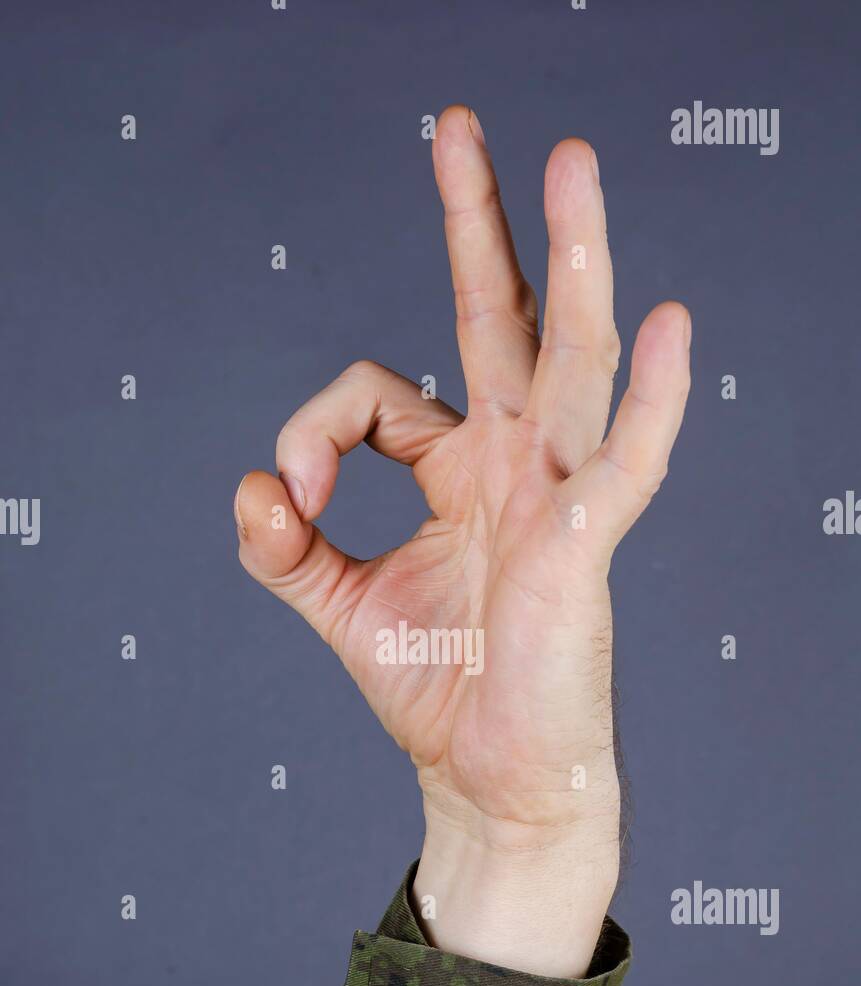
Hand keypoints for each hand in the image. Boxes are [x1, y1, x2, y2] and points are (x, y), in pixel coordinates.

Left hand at [234, 106, 690, 976]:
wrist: (490, 781)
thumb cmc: (439, 692)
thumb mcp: (339, 606)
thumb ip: (285, 546)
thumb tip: (249, 488)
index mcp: (459, 471)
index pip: (378, 394)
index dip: (314, 430)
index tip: (287, 505)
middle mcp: (513, 466)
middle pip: (502, 320)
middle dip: (481, 222)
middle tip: (460, 126)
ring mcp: (555, 499)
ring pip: (572, 361)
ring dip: (572, 262)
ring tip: (574, 165)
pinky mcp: (584, 551)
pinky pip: (628, 465)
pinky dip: (652, 404)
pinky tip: (666, 327)